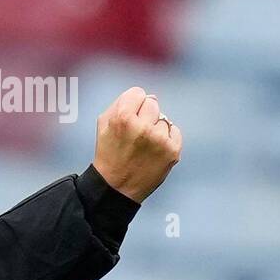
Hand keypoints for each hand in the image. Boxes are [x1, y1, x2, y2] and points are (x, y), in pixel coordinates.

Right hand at [92, 87, 181, 202]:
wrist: (117, 186)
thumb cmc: (109, 153)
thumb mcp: (104, 124)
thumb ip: (121, 103)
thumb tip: (147, 95)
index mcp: (122, 117)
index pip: (138, 92)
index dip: (133, 104)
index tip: (130, 117)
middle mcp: (142, 127)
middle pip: (153, 103)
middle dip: (145, 115)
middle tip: (137, 133)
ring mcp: (159, 139)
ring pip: (163, 119)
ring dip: (155, 128)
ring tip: (144, 145)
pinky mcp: (172, 151)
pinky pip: (174, 131)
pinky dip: (167, 138)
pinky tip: (154, 150)